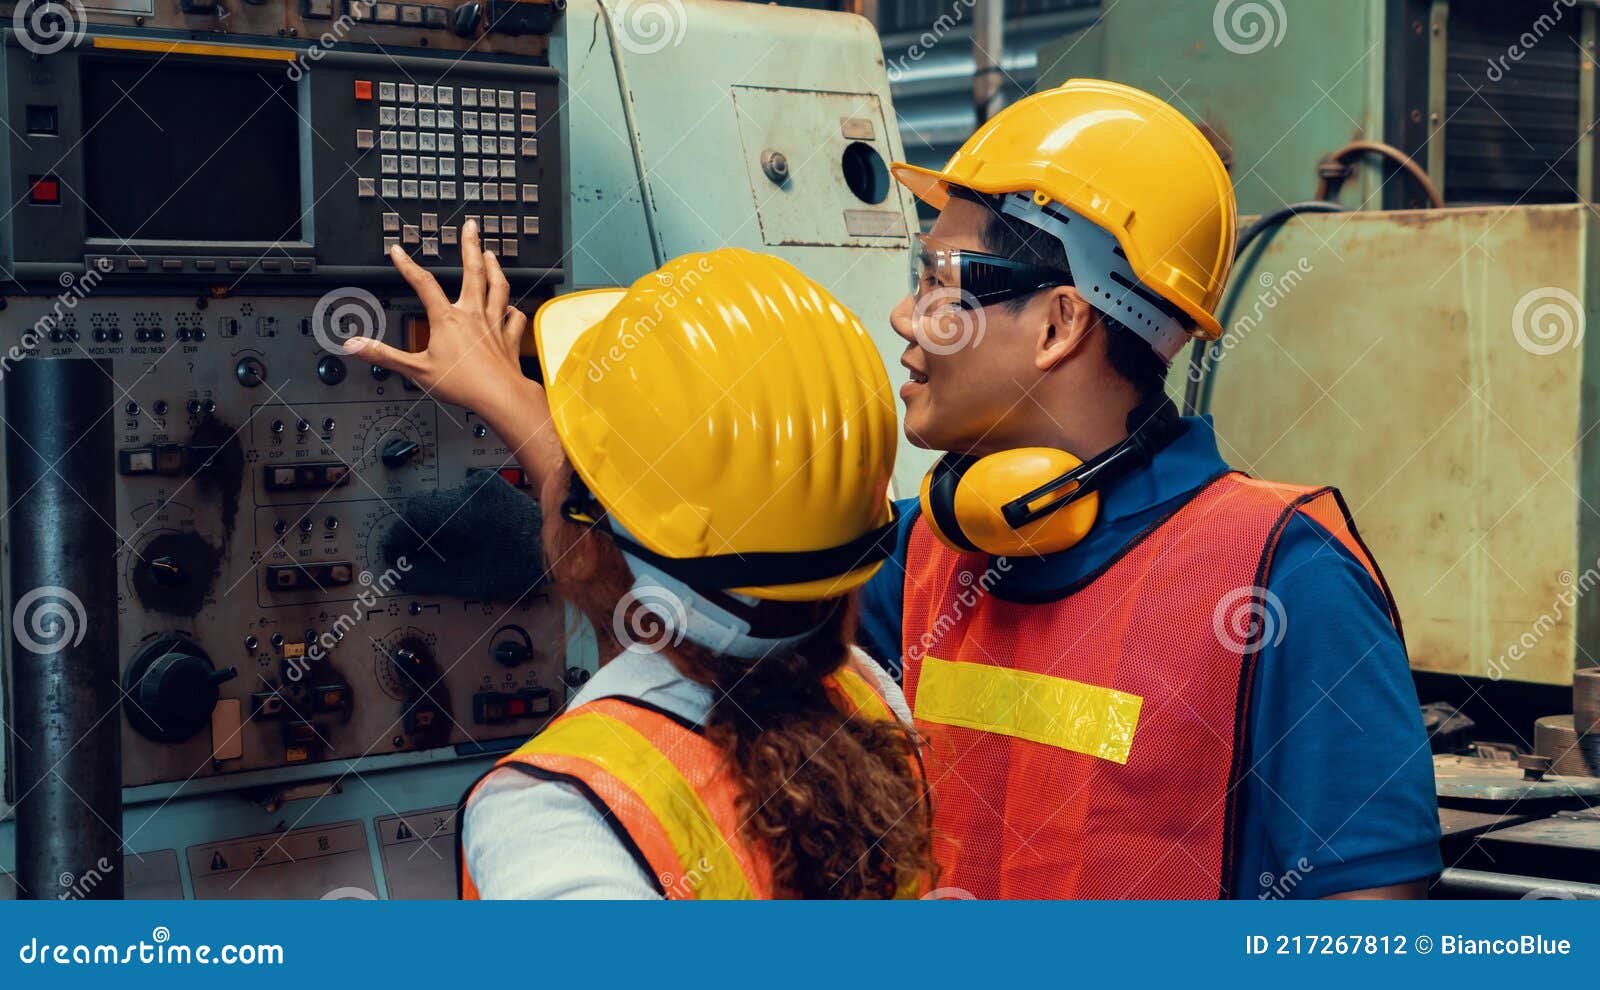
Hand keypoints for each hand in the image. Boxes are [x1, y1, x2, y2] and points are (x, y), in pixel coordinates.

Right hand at [344, 219, 535, 413]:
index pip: (424, 284)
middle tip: (471, 226)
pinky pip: (515, 318)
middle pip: (472, 271)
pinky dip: (514, 310)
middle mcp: (473, 315)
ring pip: (498, 287)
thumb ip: (385, 354)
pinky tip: (512, 306)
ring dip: (494, 267)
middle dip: (470, 245)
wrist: (501, 396)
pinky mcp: (509, 337)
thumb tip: (355, 345)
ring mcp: (494, 323)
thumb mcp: (416, 370)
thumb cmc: (462, 384)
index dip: (408, 265)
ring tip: (491, 253)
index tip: (398, 250)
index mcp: (447, 319)